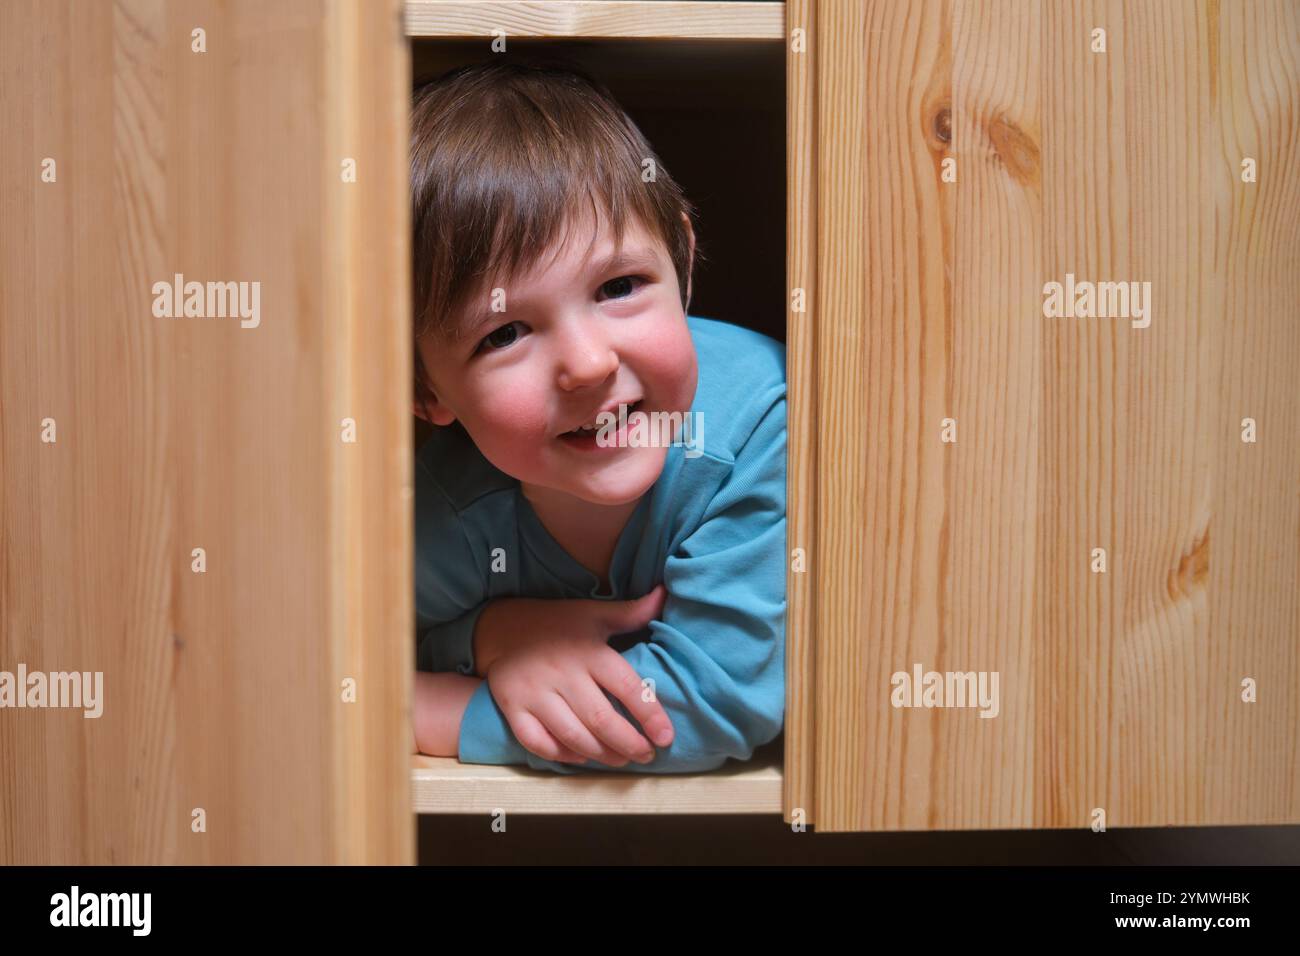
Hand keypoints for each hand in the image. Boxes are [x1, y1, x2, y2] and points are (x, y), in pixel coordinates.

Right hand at [479, 585, 674, 765]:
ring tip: (621, 759)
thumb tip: (664, 594)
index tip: (666, 737)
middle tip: (647, 755)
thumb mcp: (594, 614)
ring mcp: (533, 692)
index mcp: (588, 650)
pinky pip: (536, 741)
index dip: (650, 714)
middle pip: (600, 718)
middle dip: (629, 743)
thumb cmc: (557, 624)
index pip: (626, 686)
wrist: (500, 627)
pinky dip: (561, 755)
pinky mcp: (512, 707)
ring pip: (571, 735)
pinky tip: (580, 757)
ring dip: (601, 754)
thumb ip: (632, 612)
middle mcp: (562, 673)